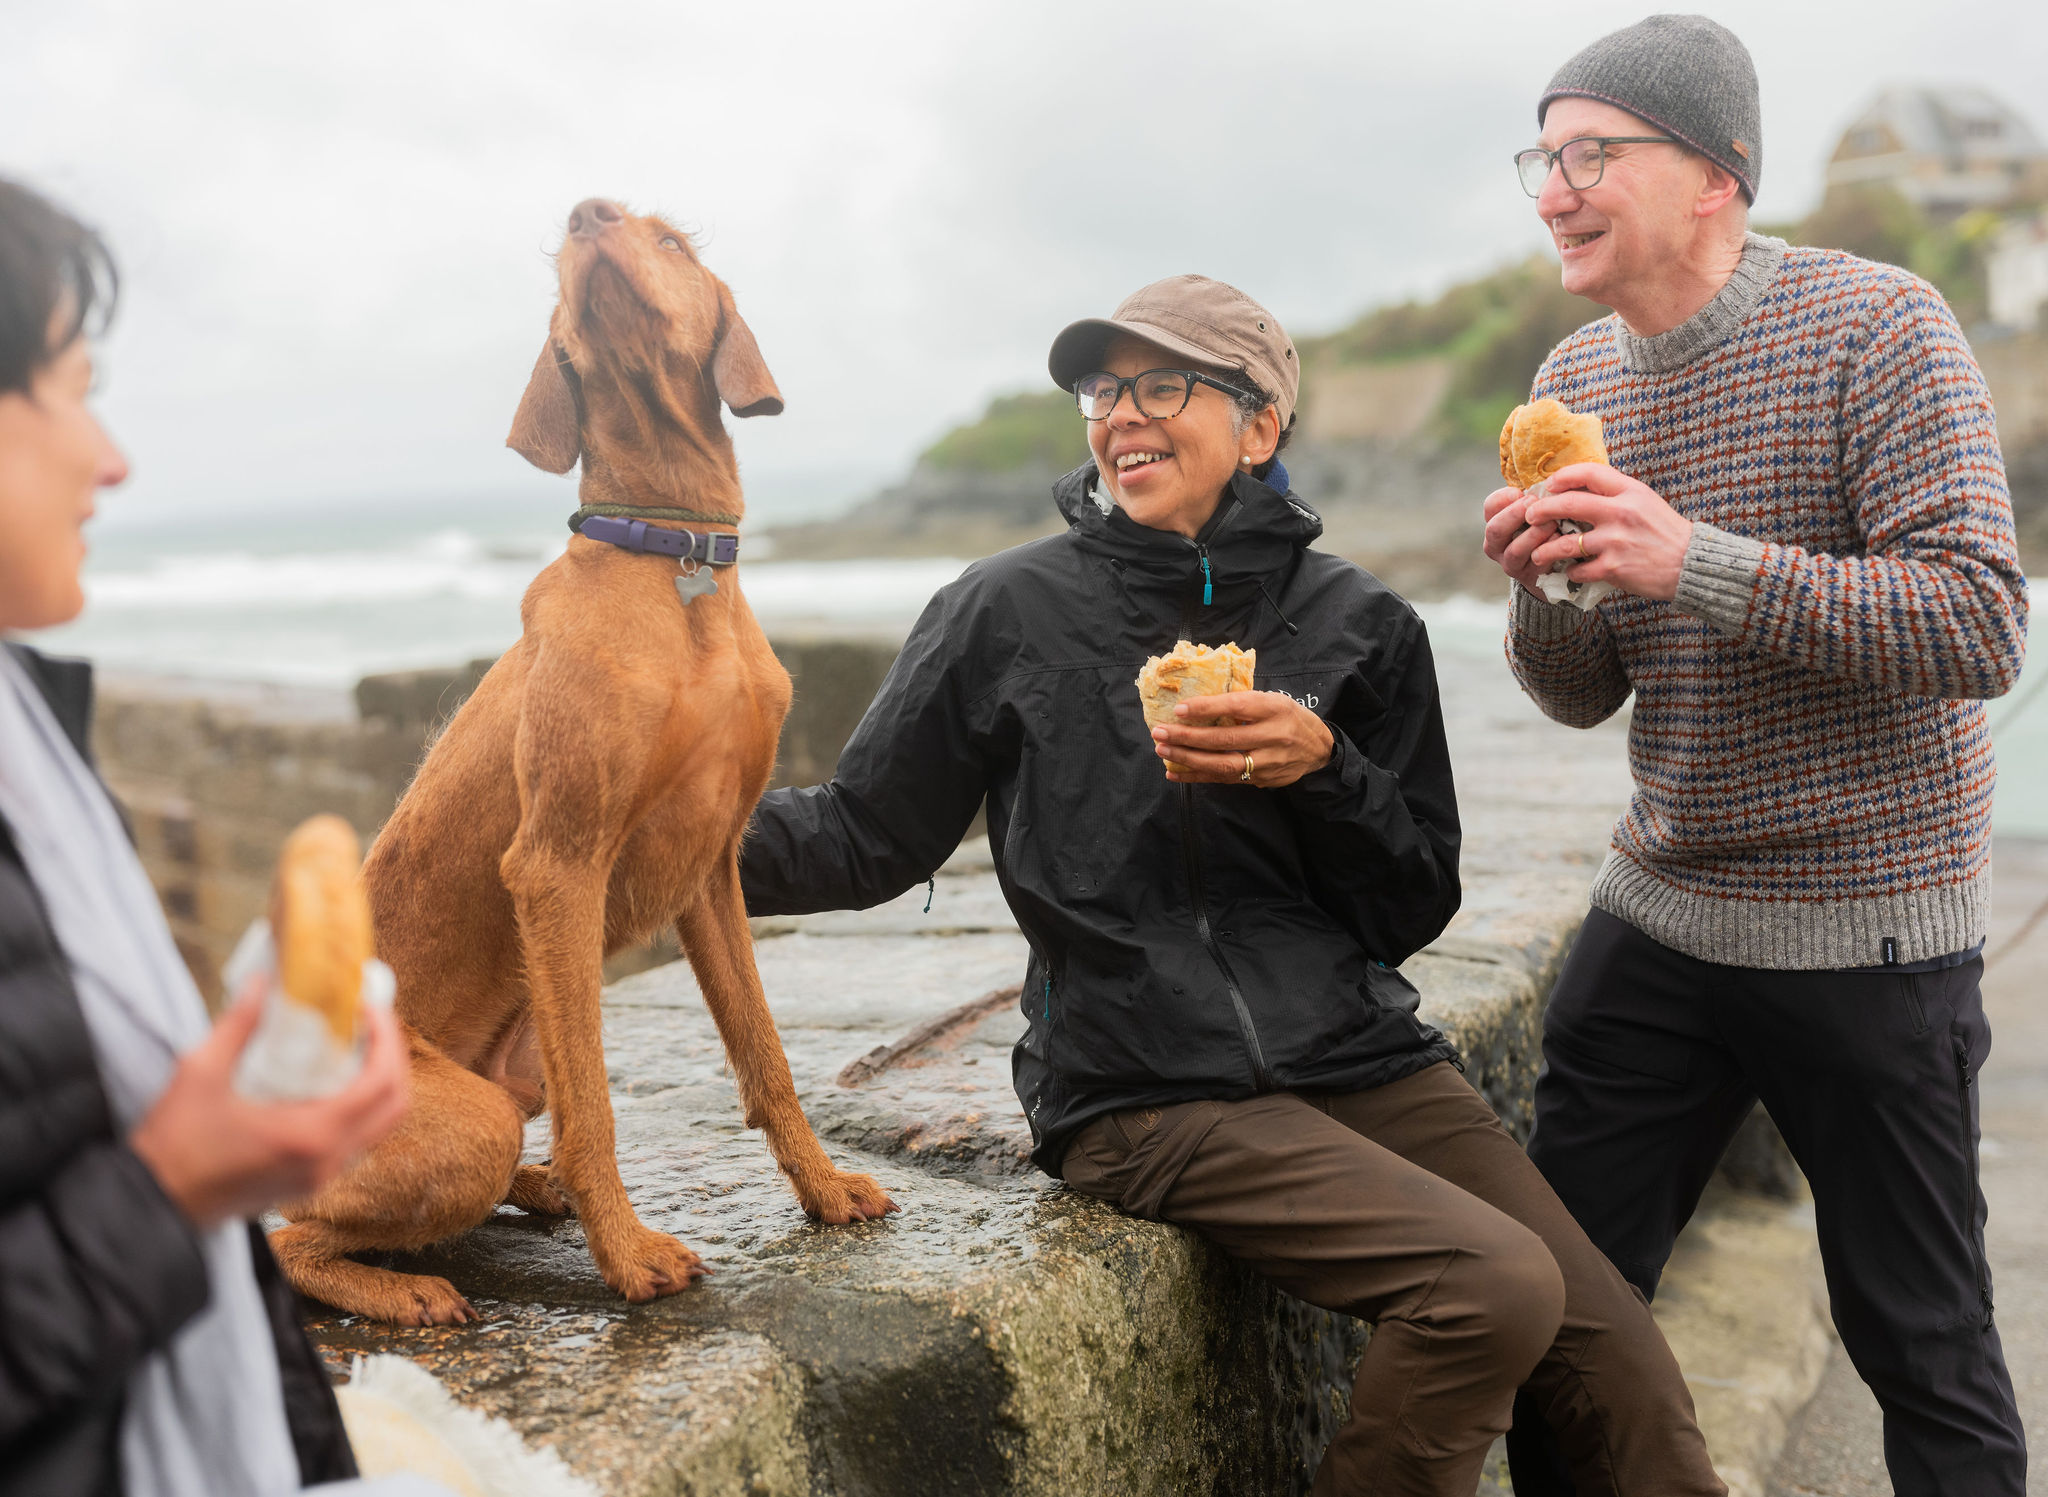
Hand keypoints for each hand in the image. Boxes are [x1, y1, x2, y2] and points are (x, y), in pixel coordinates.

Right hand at [130, 983, 409, 1230]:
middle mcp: (328, 1160)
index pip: (382, 1082)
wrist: (153, 1206)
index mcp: (312, 1135)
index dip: (386, 1038)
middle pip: (395, 1106)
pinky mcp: (309, 1183)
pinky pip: (357, 1141)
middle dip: (394, 1058)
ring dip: (381, 1084)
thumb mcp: (201, 1073)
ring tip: (357, 1045)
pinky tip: (334, 1080)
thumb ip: (238, 1024)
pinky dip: (361, 1108)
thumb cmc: (174, 1145)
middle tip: (372, 1023)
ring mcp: (322, 1176)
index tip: (369, 1007)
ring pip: (380, 1127)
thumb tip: (262, 982)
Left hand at [1150, 690, 1333, 786]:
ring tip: (1163, 751)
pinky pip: (1224, 780)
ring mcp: (1267, 762)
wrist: (1318, 749)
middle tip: (1159, 732)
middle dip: (1188, 737)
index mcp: (1274, 709)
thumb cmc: (1288, 717)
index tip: (1179, 709)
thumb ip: (1242, 702)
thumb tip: (1198, 704)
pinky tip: (1175, 771)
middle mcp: (1273, 736)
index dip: (1207, 709)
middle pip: (1225, 740)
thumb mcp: (1272, 700)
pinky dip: (1197, 776)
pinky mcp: (1261, 780)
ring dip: (1189, 759)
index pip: (1237, 707)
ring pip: (1223, 765)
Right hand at [1482, 485, 1558, 597]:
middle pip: (1494, 529)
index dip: (1502, 498)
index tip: (1519, 491)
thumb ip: (1538, 496)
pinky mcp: (1527, 577)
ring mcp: (1510, 563)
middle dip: (1514, 514)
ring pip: (1514, 550)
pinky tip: (1559, 540)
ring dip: (1533, 534)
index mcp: (1497, 521)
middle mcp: (1497, 544)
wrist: (1555, 564)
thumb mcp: (1540, 509)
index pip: (1490, 506)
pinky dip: (1547, 550)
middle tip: (1533, 503)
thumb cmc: (1549, 525)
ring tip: (1552, 523)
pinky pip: (1535, 564)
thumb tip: (1553, 476)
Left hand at [1523, 464, 1692, 602]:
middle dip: (1541, 509)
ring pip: (1564, 542)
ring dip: (1545, 549)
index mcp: (1629, 491)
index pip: (1589, 472)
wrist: (1690, 564)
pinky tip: (1569, 572)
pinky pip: (1578, 569)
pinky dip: (1570, 572)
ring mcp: (1616, 541)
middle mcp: (1621, 512)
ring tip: (1538, 553)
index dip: (1562, 476)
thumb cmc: (1664, 531)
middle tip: (1530, 516)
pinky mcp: (1614, 568)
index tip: (1548, 485)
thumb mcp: (1645, 501)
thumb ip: (1615, 493)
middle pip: (1568, 504)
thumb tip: (1579, 486)